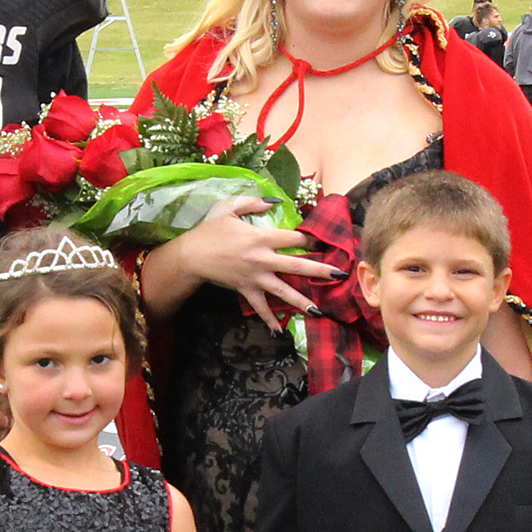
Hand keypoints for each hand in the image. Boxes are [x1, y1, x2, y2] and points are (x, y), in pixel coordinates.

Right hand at [175, 198, 339, 330]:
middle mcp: (262, 259)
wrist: (191, 255)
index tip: (322, 243)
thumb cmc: (210, 230)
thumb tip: (275, 201)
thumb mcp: (228, 207)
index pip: (293, 238)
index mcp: (261, 237)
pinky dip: (269, 319)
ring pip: (283, 291)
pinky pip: (260, 307)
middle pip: (297, 266)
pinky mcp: (246, 290)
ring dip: (302, 302)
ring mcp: (255, 277)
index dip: (310, 240)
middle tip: (339, 275)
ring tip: (318, 311)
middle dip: (320, 270)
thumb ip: (252, 201)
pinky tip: (279, 330)